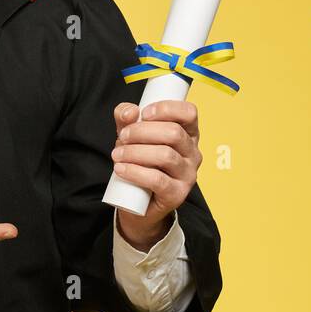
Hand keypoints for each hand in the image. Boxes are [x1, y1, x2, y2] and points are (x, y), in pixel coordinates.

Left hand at [111, 100, 202, 250]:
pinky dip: (135, 172)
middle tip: (123, 137)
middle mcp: (193, 153)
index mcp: (188, 134)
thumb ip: (127, 118)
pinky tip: (120, 169)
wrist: (137, 203)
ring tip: (117, 154)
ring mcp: (188, 175)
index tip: (144, 113)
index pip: (189, 112)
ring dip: (135, 152)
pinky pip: (158, 180)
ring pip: (166, 155)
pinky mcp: (177, 194)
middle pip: (174, 133)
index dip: (167, 108)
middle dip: (142, 131)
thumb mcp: (132, 136)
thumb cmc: (139, 162)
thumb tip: (129, 111)